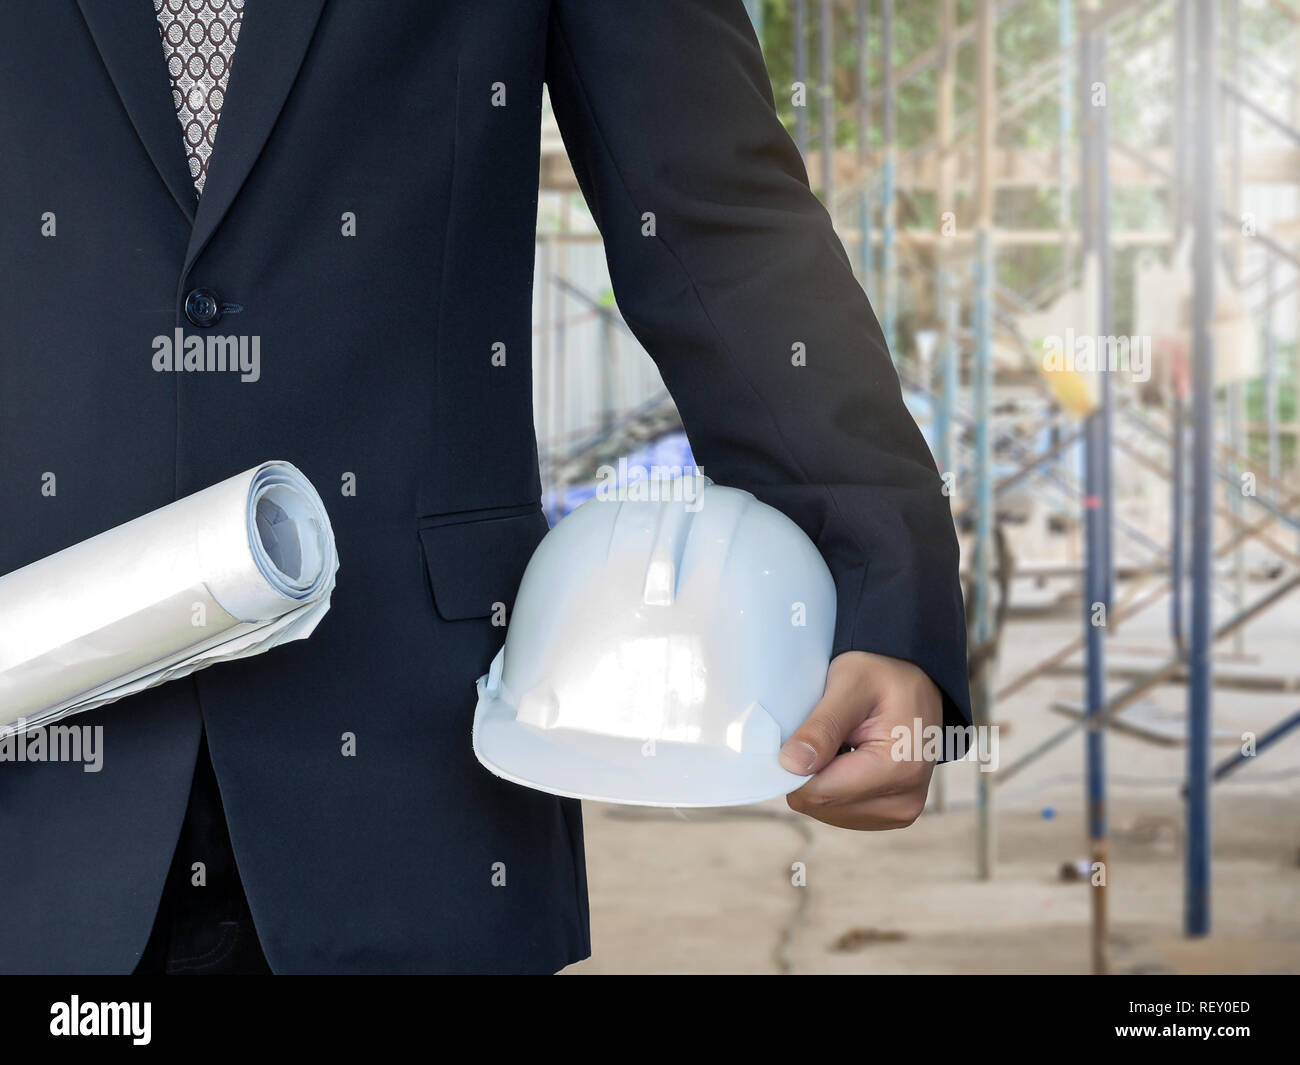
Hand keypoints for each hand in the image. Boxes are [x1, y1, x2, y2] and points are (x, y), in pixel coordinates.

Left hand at [779, 651, 942, 829]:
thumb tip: (791, 765)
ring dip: (820, 777)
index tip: (789, 738)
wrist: (916, 680)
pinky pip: (841, 810)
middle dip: (808, 770)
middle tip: (821, 732)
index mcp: (898, 768)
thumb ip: (822, 726)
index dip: (792, 768)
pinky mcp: (892, 814)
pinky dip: (833, 784)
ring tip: (839, 742)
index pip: (820, 792)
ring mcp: (900, 812)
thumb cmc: (883, 673)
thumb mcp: (850, 684)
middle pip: (821, 804)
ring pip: (827, 811)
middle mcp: (905, 800)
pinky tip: (846, 757)